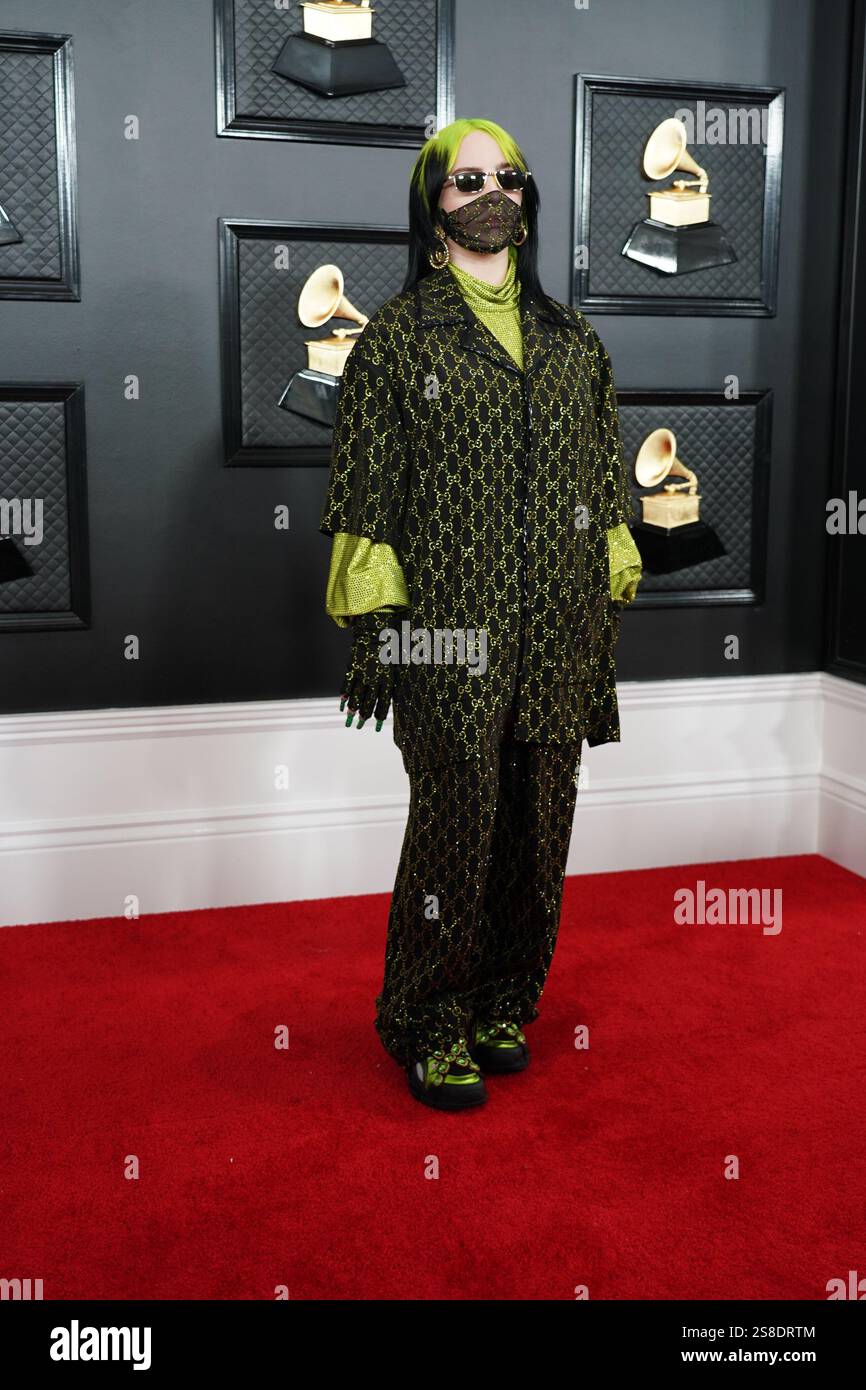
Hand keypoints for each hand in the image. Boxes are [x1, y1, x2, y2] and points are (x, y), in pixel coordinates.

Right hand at [339, 608, 400, 730]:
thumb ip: (393, 680)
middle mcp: (375, 679)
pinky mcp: (352, 667)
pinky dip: (344, 694)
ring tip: (350, 716)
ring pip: (357, 695)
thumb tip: (391, 696)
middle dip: (365, 715)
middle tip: (360, 725)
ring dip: (353, 708)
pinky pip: (347, 684)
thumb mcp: (396, 664)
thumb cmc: (390, 647)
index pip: (384, 702)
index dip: (380, 715)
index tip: (377, 725)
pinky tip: (342, 702)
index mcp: (388, 679)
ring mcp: (362, 674)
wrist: (375, 630)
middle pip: (369, 702)